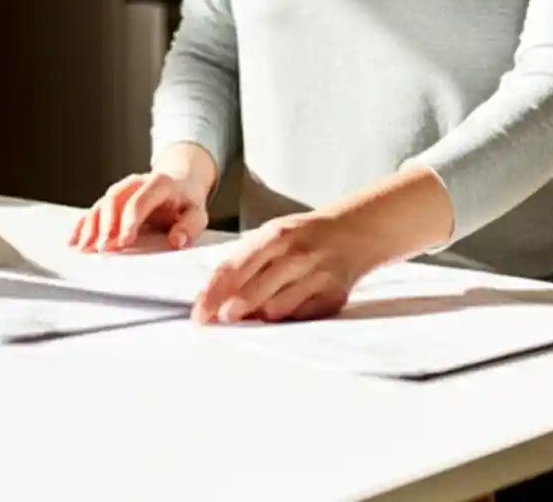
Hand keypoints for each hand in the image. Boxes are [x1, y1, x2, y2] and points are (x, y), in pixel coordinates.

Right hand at [69, 171, 208, 252]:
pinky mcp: (112, 199)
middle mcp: (136, 182)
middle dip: (107, 225)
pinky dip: (83, 225)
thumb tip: (177, 240)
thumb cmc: (187, 201)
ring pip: (101, 204)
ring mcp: (122, 189)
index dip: (130, 221)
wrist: (180, 181)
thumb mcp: (198, 212)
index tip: (125, 242)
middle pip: (115, 199)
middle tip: (103, 248)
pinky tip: (74, 240)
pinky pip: (94, 210)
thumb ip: (190, 226)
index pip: (141, 200)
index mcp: (160, 183)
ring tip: (84, 248)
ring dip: (91, 226)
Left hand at [191, 212, 382, 323]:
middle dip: (232, 310)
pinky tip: (287, 307)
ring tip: (258, 311)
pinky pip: (300, 316)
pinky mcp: (334, 296)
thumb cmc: (302, 237)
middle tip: (222, 320)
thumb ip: (245, 263)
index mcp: (275, 236)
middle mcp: (296, 255)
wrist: (353, 233)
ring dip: (260, 316)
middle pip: (253, 292)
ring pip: (276, 310)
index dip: (212, 294)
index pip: (234, 268)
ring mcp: (317, 276)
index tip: (199, 315)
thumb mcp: (272, 235)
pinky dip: (288, 317)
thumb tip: (214, 300)